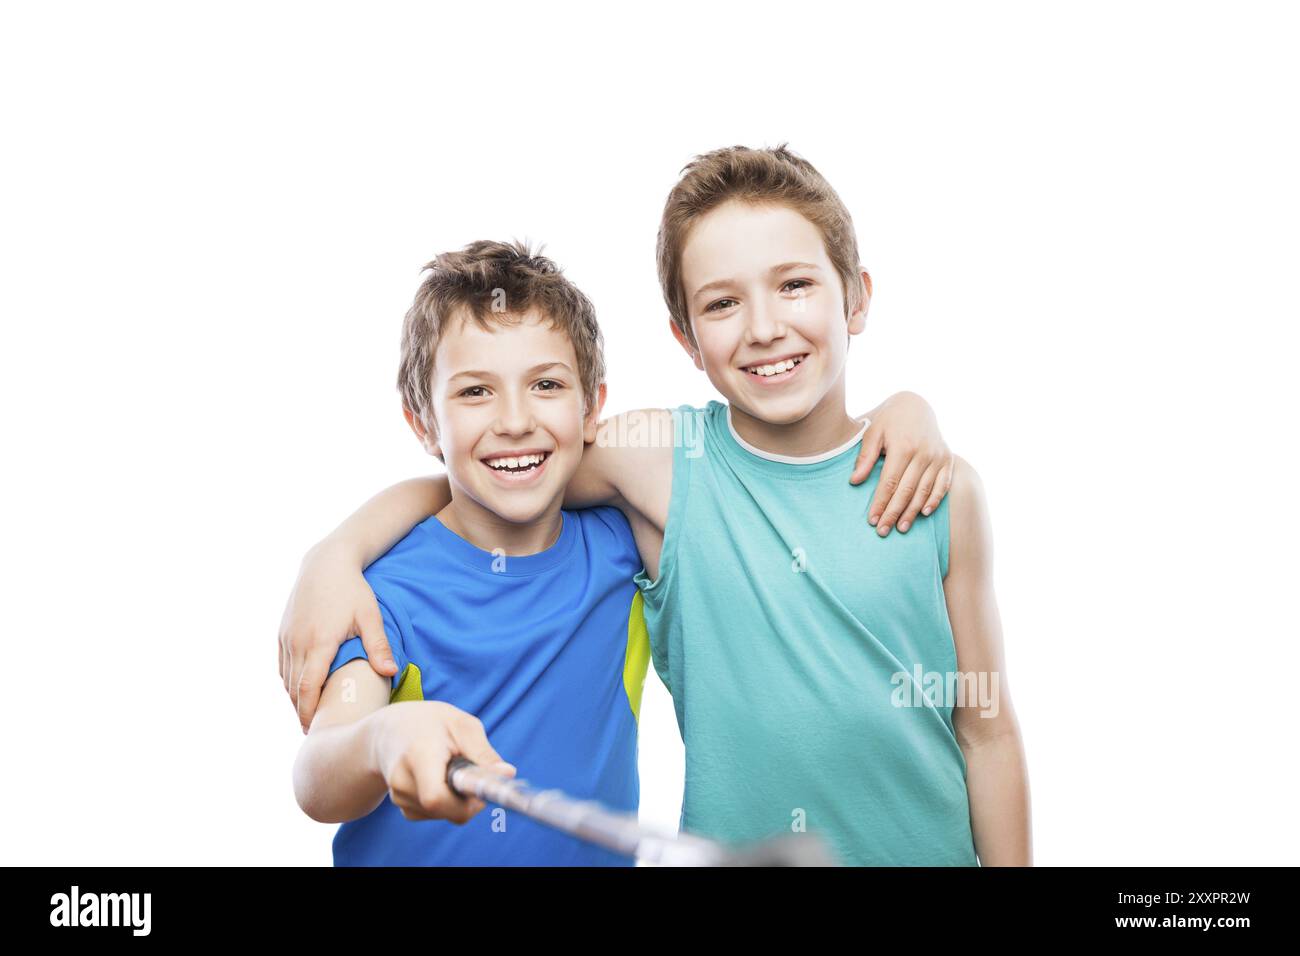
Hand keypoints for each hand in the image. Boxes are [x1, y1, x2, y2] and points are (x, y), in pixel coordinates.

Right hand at [279, 540, 399, 733]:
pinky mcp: (282, 632)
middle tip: (314, 733)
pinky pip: (282, 665)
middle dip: (302, 714)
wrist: (326, 563)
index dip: (310, 714)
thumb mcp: (369, 616)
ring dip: (295, 700)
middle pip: (294, 690)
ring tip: (308, 717)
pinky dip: (289, 682)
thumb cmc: (352, 590)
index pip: (309, 689)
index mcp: (319, 644)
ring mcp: (287, 638)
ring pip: (286, 679)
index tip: (316, 732)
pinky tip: (300, 691)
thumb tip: (391, 673)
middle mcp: (297, 643)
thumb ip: (378, 646)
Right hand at [374, 702, 517, 822]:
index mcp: (419, 755)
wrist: (389, 730)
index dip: (464, 802)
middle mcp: (402, 780)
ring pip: (443, 814)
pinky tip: (439, 778)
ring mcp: (398, 796)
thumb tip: (508, 774)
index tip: (480, 789)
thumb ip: (483, 752)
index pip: (436, 797)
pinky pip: (435, 814)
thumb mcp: (461, 725)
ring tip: (449, 767)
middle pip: (443, 809)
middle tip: (472, 773)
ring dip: (457, 798)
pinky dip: (446, 801)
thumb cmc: (431, 723)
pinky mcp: (402, 806)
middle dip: (467, 799)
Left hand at [850, 391, 954, 536]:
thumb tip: (854, 481)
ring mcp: (938, 456)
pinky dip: (935, 500)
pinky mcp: (947, 459)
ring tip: (901, 528)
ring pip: (924, 491)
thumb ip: (865, 457)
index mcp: (903, 446)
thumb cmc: (889, 420)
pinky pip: (943, 484)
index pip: (890, 482)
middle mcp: (923, 453)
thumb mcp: (873, 432)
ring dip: (912, 512)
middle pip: (907, 491)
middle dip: (894, 513)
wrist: (917, 405)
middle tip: (883, 531)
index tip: (872, 520)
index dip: (881, 503)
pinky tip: (925, 514)